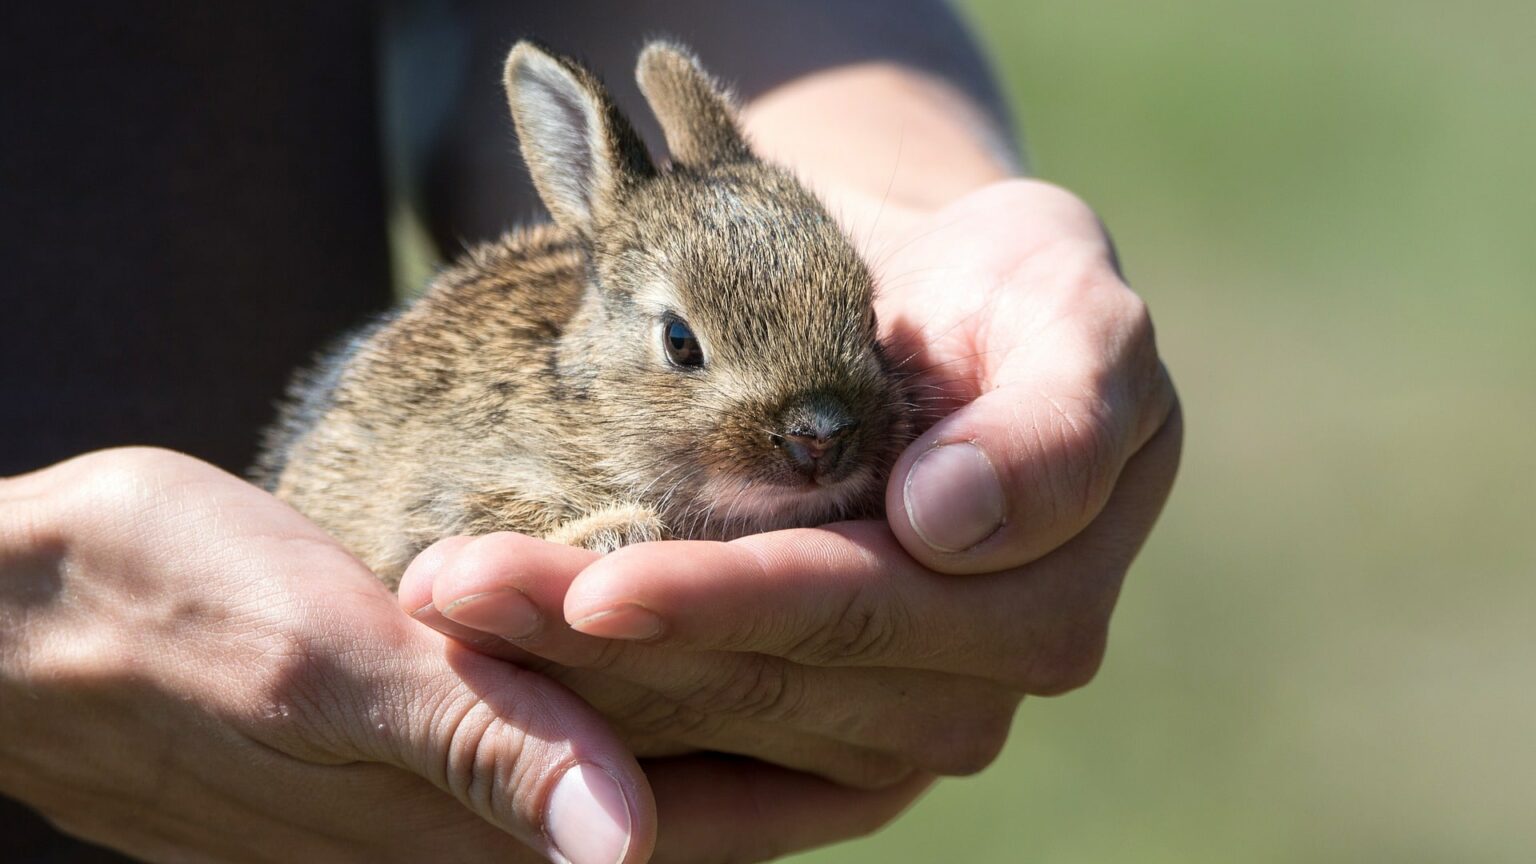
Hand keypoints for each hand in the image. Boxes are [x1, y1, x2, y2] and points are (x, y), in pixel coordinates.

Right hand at [0, 449, 922, 862]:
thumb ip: (480, 751)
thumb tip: (623, 849)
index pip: (709, 815)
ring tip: (859, 627)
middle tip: (939, 651)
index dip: (832, 758)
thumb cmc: (157, 618)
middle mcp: (490, 823)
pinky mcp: (420, 745)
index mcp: (483, 815)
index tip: (940, 700)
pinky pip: (581, 724)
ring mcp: (456, 787)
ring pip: (653, 754)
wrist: (29, 619)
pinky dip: (658, 680)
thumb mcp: (319, 668)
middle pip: (700, 791)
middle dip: (818, 728)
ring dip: (747, 698)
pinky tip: (699, 626)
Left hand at [401, 179, 1179, 788]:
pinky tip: (506, 706)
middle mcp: (984, 683)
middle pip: (770, 678)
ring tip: (443, 615)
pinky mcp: (850, 756)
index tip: (591, 590)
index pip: (860, 602)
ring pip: (722, 722)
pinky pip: (724, 777)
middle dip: (602, 643)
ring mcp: (916, 727)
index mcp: (1049, 586)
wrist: (954, 329)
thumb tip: (945, 522)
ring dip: (574, 686)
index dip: (725, 600)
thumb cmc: (1011, 297)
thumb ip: (1052, 419)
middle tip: (449, 592)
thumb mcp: (1072, 311)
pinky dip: (612, 749)